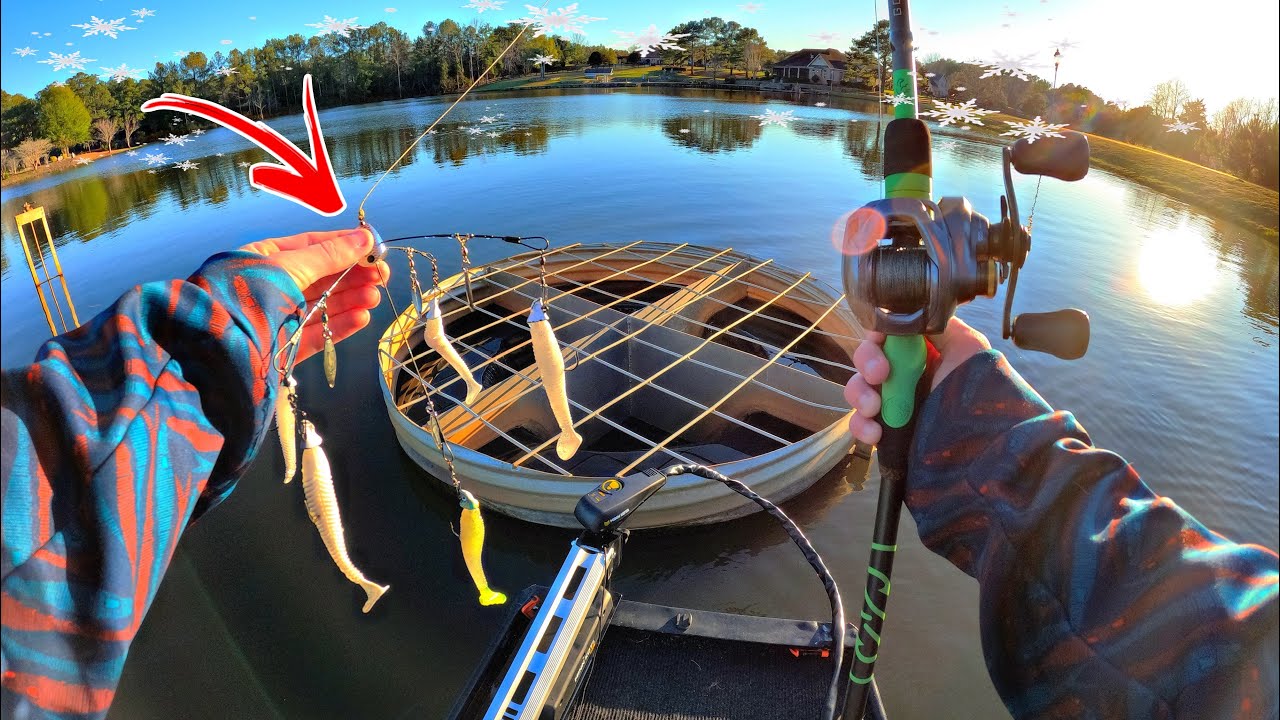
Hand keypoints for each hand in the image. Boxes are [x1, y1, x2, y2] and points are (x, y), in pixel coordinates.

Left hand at [240, 229, 390, 362]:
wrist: (219, 345)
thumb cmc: (249, 293)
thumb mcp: (291, 265)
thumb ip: (330, 255)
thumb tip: (365, 238)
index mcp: (263, 258)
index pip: (311, 246)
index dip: (344, 245)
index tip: (374, 247)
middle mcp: (271, 285)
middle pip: (321, 278)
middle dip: (353, 276)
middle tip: (382, 274)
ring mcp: (278, 317)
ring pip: (322, 306)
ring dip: (351, 299)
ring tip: (375, 296)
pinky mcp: (285, 346)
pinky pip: (317, 333)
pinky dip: (340, 325)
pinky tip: (362, 317)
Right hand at [844, 317, 989, 444]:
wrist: (982, 445)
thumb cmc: (978, 390)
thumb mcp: (967, 345)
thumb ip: (939, 324)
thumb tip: (912, 313)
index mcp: (924, 352)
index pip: (887, 334)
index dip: (877, 333)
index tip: (879, 339)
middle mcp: (907, 374)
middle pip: (867, 357)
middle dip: (867, 362)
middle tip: (879, 375)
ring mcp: (896, 403)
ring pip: (858, 388)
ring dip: (860, 394)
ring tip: (874, 407)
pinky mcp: (889, 430)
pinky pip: (861, 422)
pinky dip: (861, 425)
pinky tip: (875, 432)